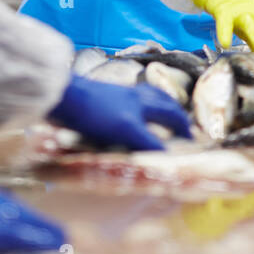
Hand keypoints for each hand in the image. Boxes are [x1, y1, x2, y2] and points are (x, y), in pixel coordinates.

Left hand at [50, 76, 191, 149]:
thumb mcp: (126, 130)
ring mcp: (117, 97)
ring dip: (157, 107)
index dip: (183, 128)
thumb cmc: (96, 113)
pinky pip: (129, 104)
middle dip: (173, 113)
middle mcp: (134, 97)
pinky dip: (138, 110)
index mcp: (143, 103)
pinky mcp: (102, 100)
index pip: (171, 114)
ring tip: (161, 116)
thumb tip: (168, 157)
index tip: (191, 141)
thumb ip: (148, 142)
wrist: (63, 97)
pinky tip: (130, 118)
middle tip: (181, 126)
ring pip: (145, 99)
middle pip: (161, 101)